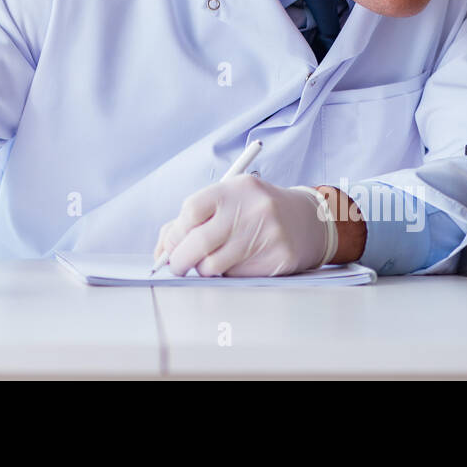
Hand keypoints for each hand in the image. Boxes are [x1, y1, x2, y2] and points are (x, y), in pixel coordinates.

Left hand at [153, 175, 336, 276]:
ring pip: (213, 266)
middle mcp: (253, 209)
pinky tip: (241, 261)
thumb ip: (191, 220)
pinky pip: (235, 277)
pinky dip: (229, 274)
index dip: (174, 233)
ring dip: (205, 269)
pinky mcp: (278, 259)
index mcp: (236, 188)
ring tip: (214, 260)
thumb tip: (161, 252)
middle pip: (198, 243)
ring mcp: (268, 235)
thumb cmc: (253, 211)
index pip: (191, 211)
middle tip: (177, 266)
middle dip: (179, 260)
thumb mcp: (227, 201)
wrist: (306, 220)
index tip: (170, 246)